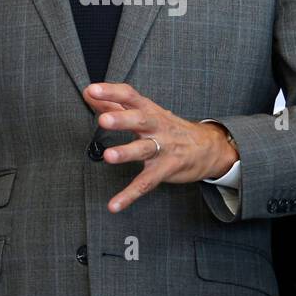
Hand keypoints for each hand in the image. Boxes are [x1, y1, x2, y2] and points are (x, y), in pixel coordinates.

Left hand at [82, 82, 237, 212]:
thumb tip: (88, 94)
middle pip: (140, 119)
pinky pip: (146, 183)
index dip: (111, 92)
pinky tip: (114, 205)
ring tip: (109, 156)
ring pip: (144, 149)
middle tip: (103, 120)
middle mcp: (156, 126)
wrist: (207, 147)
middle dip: (122, 119)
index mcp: (149, 110)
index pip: (130, 96)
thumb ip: (114, 104)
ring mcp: (163, 148)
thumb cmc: (169, 128)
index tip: (92, 90)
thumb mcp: (146, 112)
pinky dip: (130, 195)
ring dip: (127, 152)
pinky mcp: (166, 169)